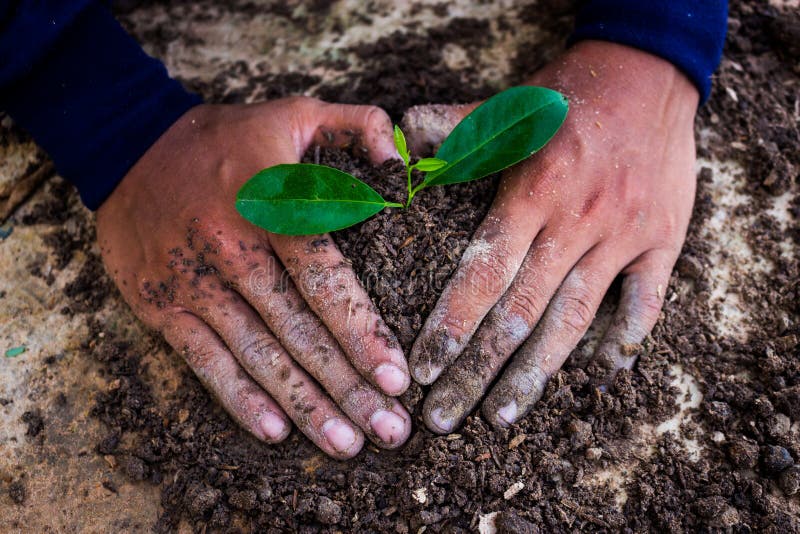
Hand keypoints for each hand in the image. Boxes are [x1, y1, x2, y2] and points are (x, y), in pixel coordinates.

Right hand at [97, 98, 411, 458]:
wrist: (128, 144)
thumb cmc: (229, 138)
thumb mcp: (296, 112)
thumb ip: (359, 126)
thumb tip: (403, 161)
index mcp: (271, 205)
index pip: (324, 280)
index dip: (361, 332)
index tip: (397, 378)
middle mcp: (232, 250)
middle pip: (299, 331)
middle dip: (347, 386)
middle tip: (390, 430)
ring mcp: (192, 282)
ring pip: (257, 355)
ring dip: (304, 404)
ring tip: (346, 444)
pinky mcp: (160, 304)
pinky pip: (202, 359)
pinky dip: (237, 397)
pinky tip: (275, 431)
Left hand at [404, 41, 698, 432]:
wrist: (650, 73)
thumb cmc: (567, 95)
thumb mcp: (507, 106)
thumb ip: (451, 131)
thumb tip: (396, 145)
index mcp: (532, 190)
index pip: (483, 272)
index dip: (450, 325)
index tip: (422, 370)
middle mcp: (576, 221)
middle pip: (519, 312)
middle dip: (477, 369)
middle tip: (444, 418)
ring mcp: (623, 235)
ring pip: (574, 319)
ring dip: (536, 374)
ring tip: (501, 415)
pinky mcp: (663, 241)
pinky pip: (645, 302)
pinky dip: (625, 340)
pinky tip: (602, 375)